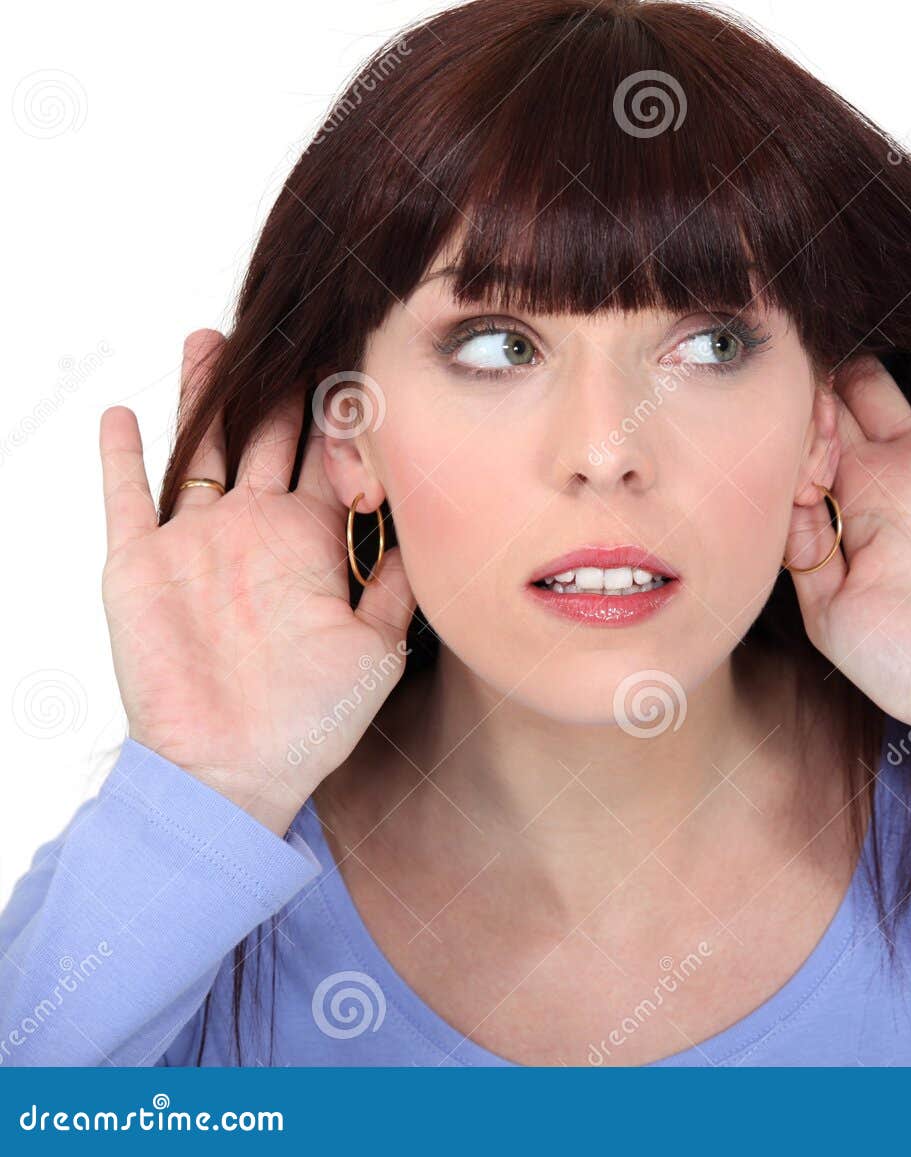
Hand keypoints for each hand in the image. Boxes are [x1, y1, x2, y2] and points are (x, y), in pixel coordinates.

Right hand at [98, 329, 416, 833]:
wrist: (234, 772)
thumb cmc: (311, 721)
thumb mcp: (377, 648)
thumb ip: (396, 583)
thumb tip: (432, 523)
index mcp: (311, 542)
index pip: (330, 456)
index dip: (344, 413)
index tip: (360, 362)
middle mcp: (255, 530)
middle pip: (265, 434)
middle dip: (276, 381)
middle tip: (288, 320)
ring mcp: (196, 543)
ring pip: (199, 447)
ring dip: (202, 394)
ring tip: (211, 337)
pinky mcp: (139, 565)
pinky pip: (126, 498)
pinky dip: (122, 456)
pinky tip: (124, 412)